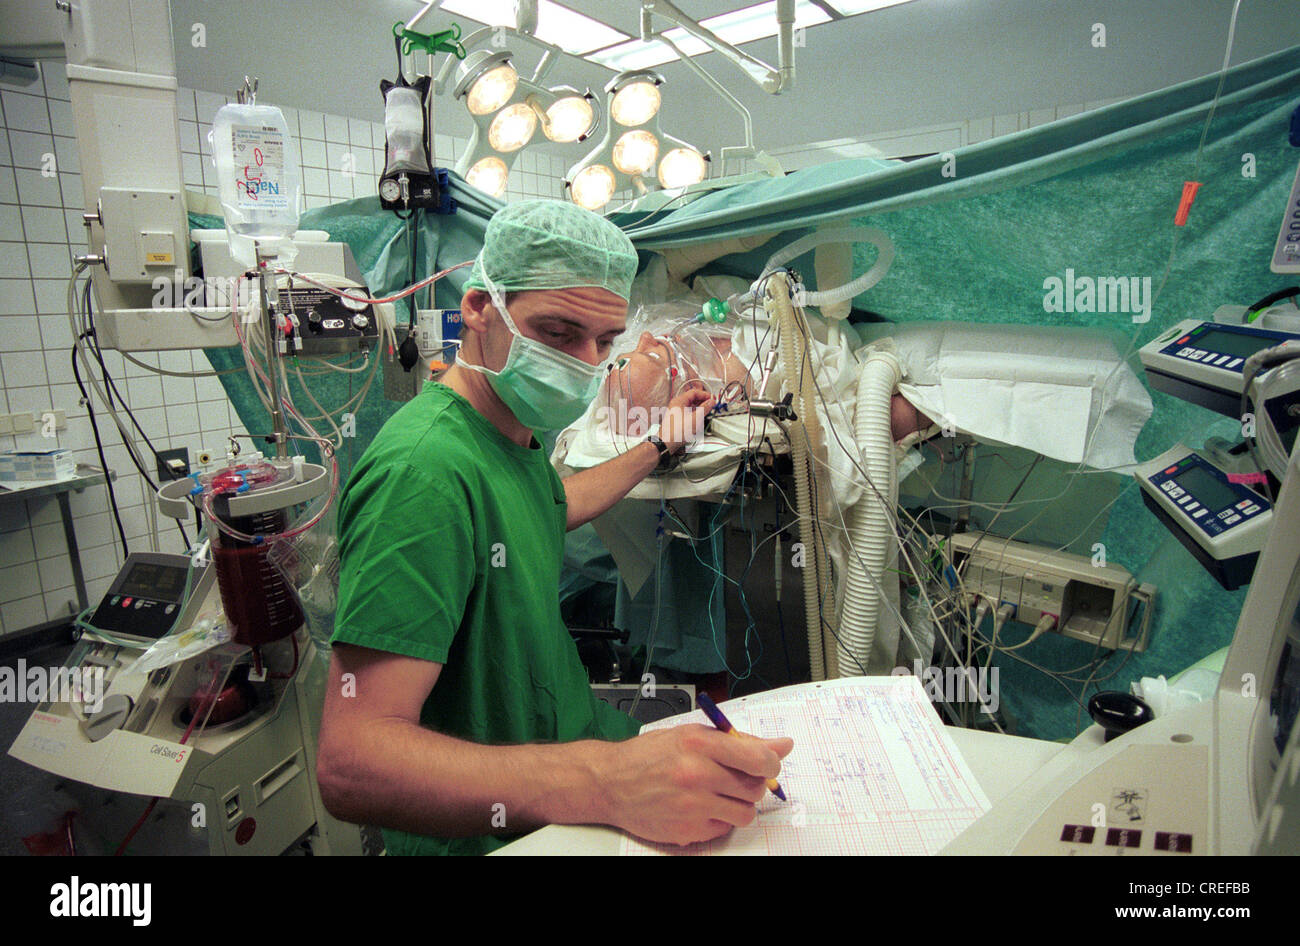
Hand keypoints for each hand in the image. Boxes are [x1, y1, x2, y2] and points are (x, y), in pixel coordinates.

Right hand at [598, 724, 793, 845]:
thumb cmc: (650, 756)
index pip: (758, 758)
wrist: (610, 783)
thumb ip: (738, 741)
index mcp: (700, 744)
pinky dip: (719, 820)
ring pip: (745, 813)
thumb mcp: (692, 735)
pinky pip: (725, 829)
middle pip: (755, 788)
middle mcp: (697, 774)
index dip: (771, 763)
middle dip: (752, 784)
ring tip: (719, 794)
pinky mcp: (688, 831)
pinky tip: (701, 808)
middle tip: (735, 778)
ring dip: (739, 805)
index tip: (768, 764)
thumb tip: (782, 746)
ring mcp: (693, 806)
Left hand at [659, 388, 715, 453]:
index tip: (712, 399)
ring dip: (699, 408)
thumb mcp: (695, 419)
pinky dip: (694, 414)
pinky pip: (687, 413)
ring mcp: (676, 412)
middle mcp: (676, 405)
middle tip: (711, 405)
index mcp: (679, 401)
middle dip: (703, 401)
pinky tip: (699, 419)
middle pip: (692, 399)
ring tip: (707, 412)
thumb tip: (711, 402)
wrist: (666, 443)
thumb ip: (704, 408)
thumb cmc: (677, 431)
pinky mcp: (676, 419)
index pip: (694, 392)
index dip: (705, 395)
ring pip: (690, 406)